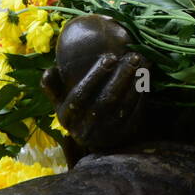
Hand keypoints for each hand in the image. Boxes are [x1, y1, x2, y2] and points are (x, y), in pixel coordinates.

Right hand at [43, 17, 150, 154]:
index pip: (80, 96)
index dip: (95, 76)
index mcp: (66, 117)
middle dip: (121, 76)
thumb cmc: (77, 110)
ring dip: (135, 83)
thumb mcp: (61, 102)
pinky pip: (135, 114)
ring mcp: (105, 134)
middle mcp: (84, 129)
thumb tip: (49, 71)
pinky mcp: (122, 136)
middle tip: (133, 56)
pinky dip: (141, 94)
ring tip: (143, 63)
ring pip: (123, 106)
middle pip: (105, 101)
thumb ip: (53, 87)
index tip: (110, 57)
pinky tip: (146, 78)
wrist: (95, 137)